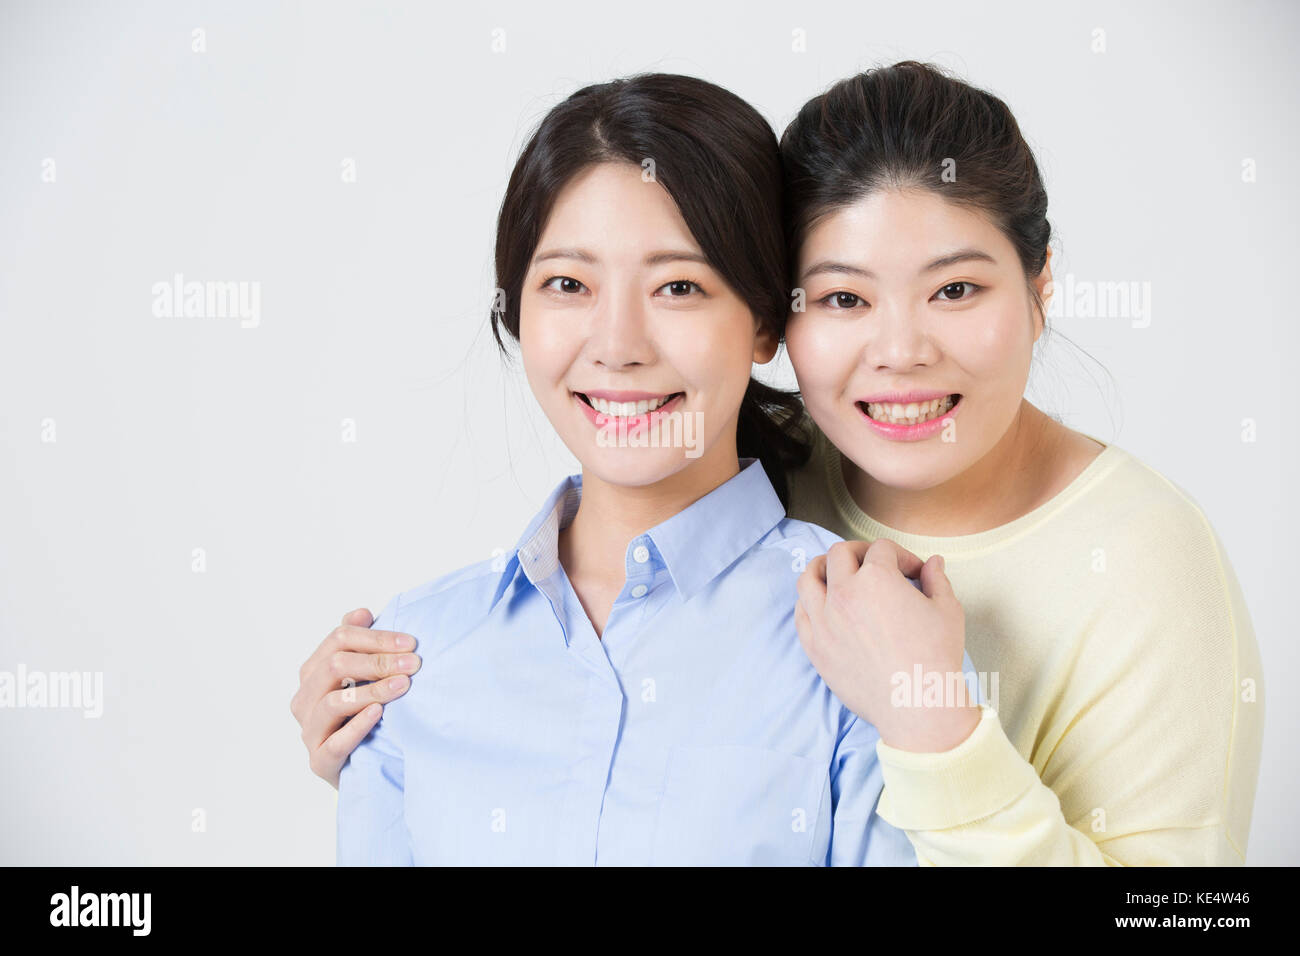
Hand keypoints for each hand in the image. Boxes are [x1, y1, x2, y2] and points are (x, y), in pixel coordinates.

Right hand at [290, 608, 421, 787]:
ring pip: (333, 702)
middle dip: (378, 661)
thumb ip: (359, 643)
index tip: (410, 642)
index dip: (375, 637)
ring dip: (372, 690)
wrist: (364, 767)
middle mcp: (305, 699)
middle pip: (335, 666)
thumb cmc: (363, 714)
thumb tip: (362, 613)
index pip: (338, 640)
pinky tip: (379, 714)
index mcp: (313, 672)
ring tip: (403, 685)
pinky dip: (357, 726)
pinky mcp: (320, 761)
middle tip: (414, 664)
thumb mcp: (362, 676)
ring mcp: (310, 731)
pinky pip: (335, 742)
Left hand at [795, 539, 978, 752]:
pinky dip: (809, 602)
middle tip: (874, 564)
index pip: (882, 549)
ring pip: (808, 577)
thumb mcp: (947, 610)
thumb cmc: (935, 657)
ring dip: (823, 569)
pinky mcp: (814, 645)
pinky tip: (823, 605)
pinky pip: (800, 612)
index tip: (913, 572)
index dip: (902, 555)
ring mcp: (823, 619)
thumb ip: (937, 580)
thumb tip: (934, 563)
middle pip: (840, 554)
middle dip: (860, 552)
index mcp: (877, 578)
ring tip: (836, 574)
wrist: (917, 704)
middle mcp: (844, 593)